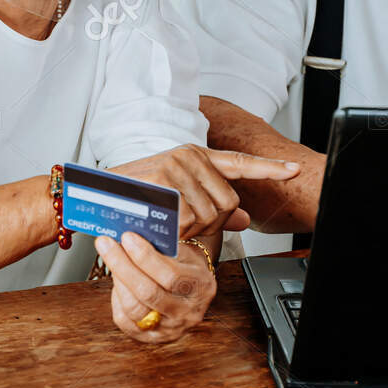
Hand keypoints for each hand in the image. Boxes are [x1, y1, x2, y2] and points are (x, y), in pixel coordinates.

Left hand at [98, 232, 215, 344]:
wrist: (191, 291)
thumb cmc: (184, 265)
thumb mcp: (184, 252)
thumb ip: (162, 246)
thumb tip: (129, 235)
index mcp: (201, 287)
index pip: (171, 275)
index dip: (145, 257)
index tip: (127, 237)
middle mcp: (188, 312)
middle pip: (148, 293)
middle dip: (122, 265)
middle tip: (106, 244)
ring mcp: (170, 329)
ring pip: (134, 308)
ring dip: (117, 280)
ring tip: (110, 258)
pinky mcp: (151, 338)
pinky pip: (124, 321)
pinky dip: (116, 298)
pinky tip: (117, 281)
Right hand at [109, 145, 298, 237]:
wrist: (93, 197)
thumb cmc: (133, 199)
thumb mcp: (177, 201)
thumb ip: (213, 209)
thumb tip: (245, 221)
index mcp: (196, 157)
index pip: (240, 163)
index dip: (269, 169)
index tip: (294, 170)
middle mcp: (190, 156)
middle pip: (227, 203)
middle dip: (209, 224)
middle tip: (180, 225)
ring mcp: (177, 165)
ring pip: (208, 215)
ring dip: (189, 230)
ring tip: (164, 222)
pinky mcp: (164, 178)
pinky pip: (188, 219)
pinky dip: (176, 231)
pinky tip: (159, 224)